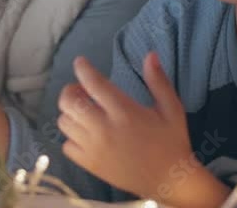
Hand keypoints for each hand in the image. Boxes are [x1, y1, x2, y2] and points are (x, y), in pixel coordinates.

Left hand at [58, 53, 228, 206]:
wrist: (169, 181)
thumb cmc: (172, 142)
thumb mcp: (172, 108)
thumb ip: (158, 81)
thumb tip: (150, 55)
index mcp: (124, 111)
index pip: (93, 83)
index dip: (82, 69)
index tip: (80, 62)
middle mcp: (104, 128)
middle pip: (69, 102)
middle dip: (71, 91)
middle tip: (81, 91)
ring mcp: (94, 148)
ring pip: (65, 123)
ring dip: (70, 113)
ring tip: (84, 112)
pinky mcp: (90, 165)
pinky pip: (67, 146)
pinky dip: (71, 137)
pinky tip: (85, 134)